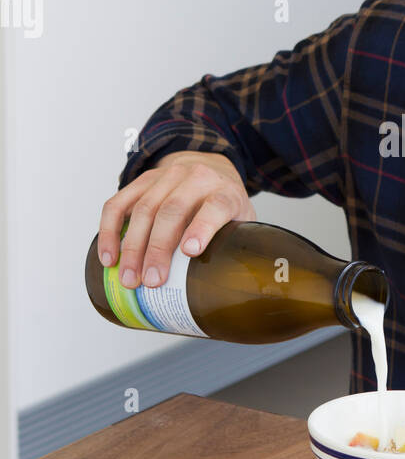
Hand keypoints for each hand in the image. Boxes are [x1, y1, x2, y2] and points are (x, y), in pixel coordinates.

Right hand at [97, 151, 255, 288]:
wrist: (210, 167)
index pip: (215, 206)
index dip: (202, 228)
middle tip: (151, 281)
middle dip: (158, 249)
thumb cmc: (225, 205)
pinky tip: (109, 257)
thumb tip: (224, 290)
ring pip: (143, 209)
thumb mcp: (241, 221)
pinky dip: (109, 231)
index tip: (190, 251)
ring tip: (129, 278)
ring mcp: (166, 177)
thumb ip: (235, 246)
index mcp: (224, 192)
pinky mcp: (141, 181)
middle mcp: (195, 179)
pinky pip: (118, 204)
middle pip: (172, 211)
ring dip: (132, 247)